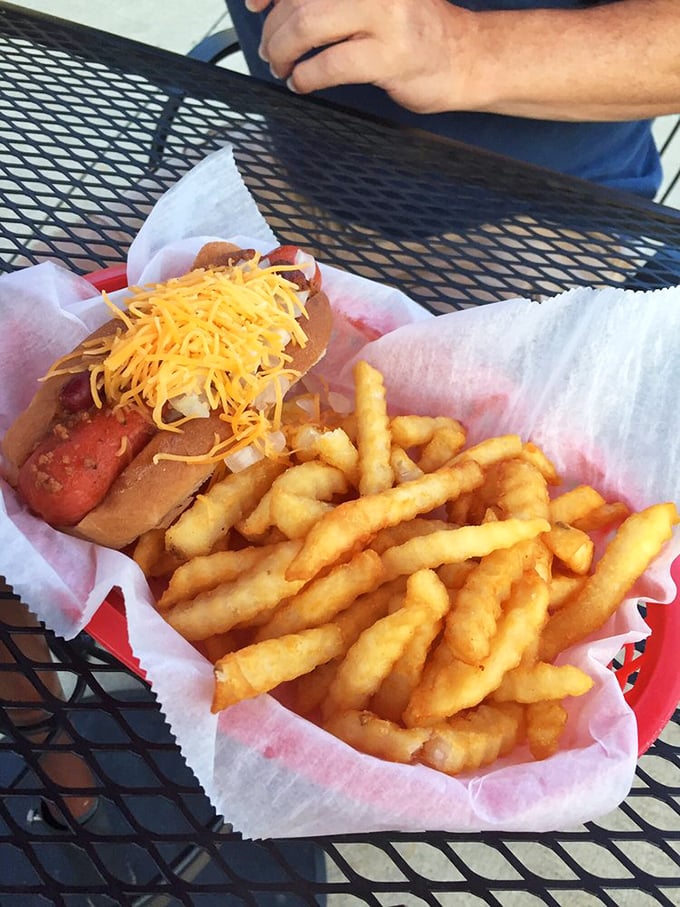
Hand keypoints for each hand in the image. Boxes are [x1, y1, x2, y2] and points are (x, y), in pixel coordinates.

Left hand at [246, 0, 476, 114]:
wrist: (466, 57)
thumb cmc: (415, 30)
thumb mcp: (372, 1)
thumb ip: (331, 1)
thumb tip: (276, 5)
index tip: (255, 4)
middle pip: (299, 0)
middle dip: (274, 30)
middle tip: (272, 51)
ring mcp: (385, 17)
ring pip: (308, 26)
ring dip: (284, 53)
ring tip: (283, 67)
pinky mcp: (390, 56)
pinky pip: (330, 64)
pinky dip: (306, 78)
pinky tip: (303, 83)